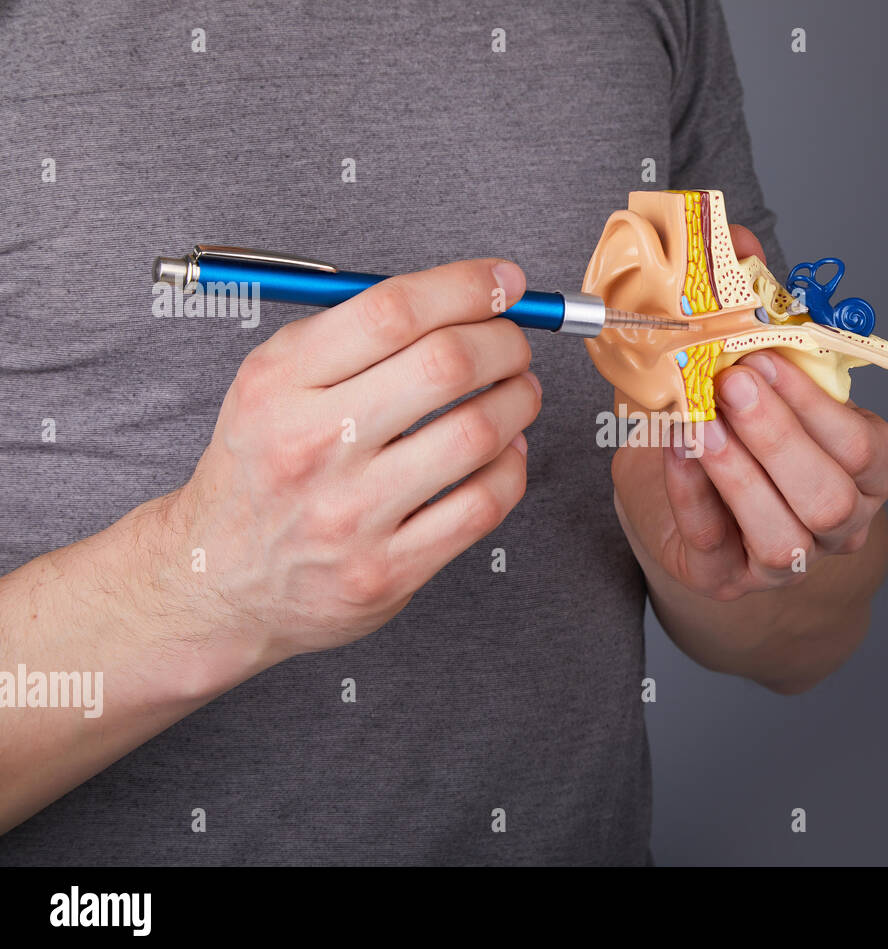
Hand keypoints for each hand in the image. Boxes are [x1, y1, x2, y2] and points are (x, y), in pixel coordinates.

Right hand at [159, 258, 540, 662]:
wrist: (220, 579)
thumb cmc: (263, 467)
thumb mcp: (272, 382)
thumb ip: (353, 332)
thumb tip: (466, 298)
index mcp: (279, 384)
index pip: (391, 311)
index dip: (466, 287)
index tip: (506, 282)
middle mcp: (313, 445)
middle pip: (445, 365)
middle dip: (505, 344)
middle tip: (514, 346)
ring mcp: (352, 513)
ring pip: (476, 434)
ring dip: (519, 402)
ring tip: (519, 394)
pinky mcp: (388, 569)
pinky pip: (484, 504)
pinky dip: (512, 466)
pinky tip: (504, 452)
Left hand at [612, 227, 887, 602]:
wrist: (695, 511)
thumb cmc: (738, 434)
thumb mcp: (750, 370)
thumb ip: (750, 309)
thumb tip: (732, 235)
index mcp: (864, 468)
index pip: (866, 447)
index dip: (818, 404)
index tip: (766, 355)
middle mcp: (837, 522)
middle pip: (832, 498)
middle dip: (781, 438)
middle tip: (731, 384)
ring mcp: (786, 560)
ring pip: (785, 537)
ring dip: (741, 476)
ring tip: (702, 425)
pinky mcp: (729, 578)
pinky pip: (718, 548)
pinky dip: (695, 497)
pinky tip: (674, 452)